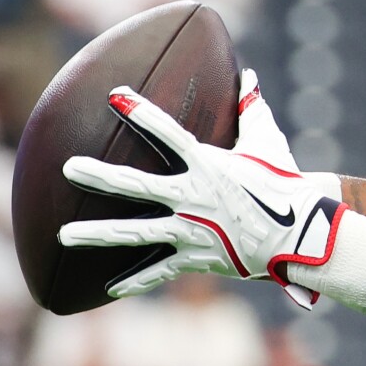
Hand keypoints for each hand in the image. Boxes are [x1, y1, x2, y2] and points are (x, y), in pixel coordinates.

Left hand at [56, 82, 344, 305]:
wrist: (302, 236)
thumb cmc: (286, 185)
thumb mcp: (269, 144)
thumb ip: (252, 110)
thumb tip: (248, 76)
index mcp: (208, 165)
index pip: (169, 133)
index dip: (142, 113)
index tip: (114, 94)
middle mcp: (193, 197)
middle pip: (137, 185)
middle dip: (100, 176)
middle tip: (68, 168)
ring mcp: (192, 230)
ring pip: (136, 232)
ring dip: (98, 234)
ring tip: (63, 234)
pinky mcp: (197, 257)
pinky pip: (161, 270)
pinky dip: (136, 280)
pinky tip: (109, 288)